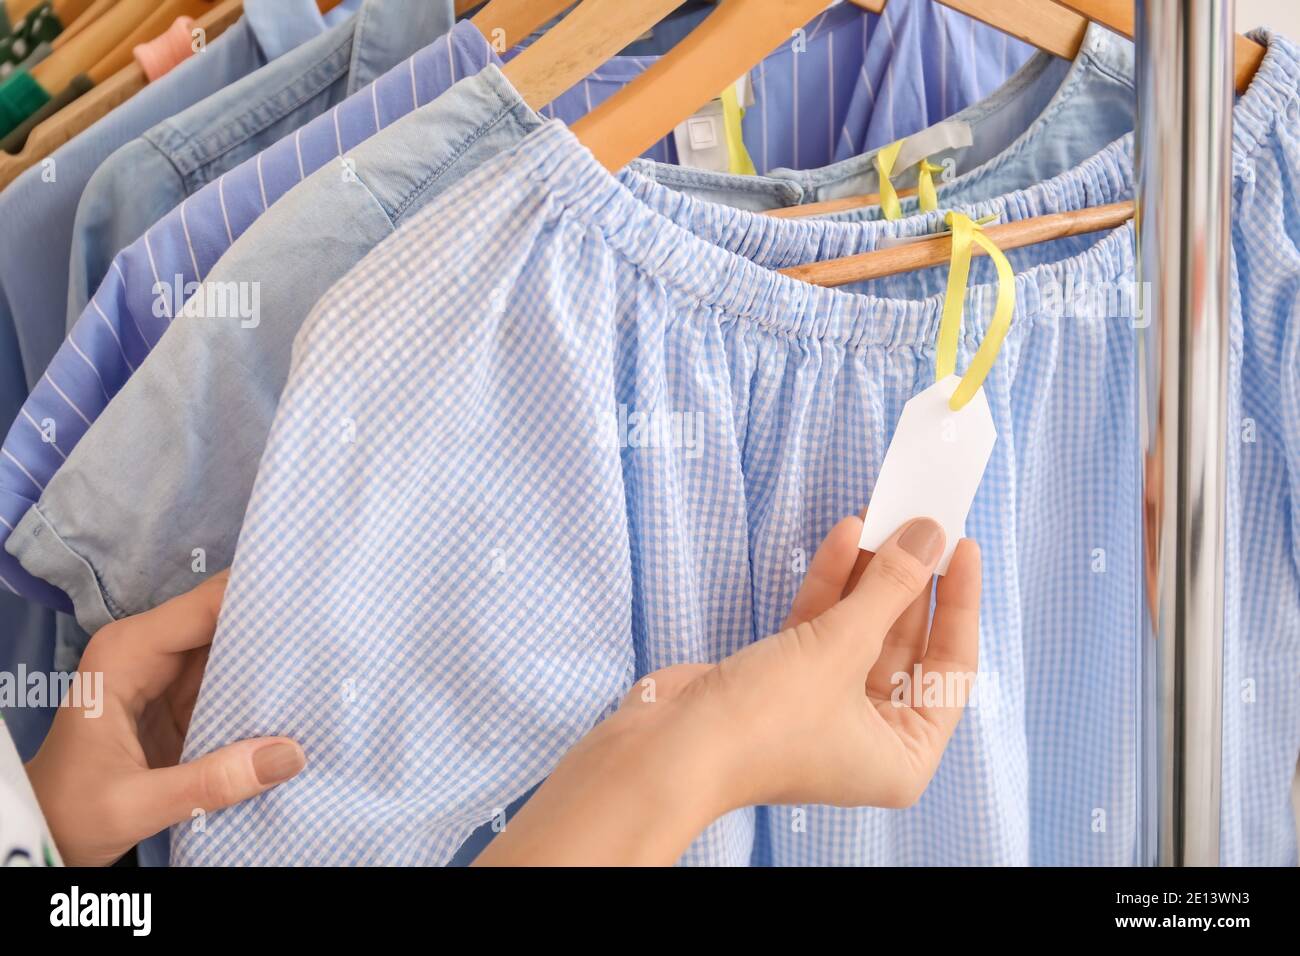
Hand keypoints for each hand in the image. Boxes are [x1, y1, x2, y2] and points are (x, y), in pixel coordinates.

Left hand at [25, 572, 305, 865]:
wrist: (45, 835)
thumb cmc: (73, 812)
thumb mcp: (136, 804)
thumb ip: (210, 782)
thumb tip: (291, 755)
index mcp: (127, 653)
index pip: (205, 606)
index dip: (259, 599)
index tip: (316, 605)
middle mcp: (147, 650)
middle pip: (223, 619)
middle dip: (275, 625)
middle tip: (335, 632)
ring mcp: (165, 675)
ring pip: (231, 649)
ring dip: (274, 657)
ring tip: (331, 659)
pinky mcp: (181, 702)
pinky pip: (230, 681)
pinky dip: (263, 688)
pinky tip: (303, 694)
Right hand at [477, 514, 980, 864]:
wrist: (671, 748)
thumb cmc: (765, 723)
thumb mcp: (842, 649)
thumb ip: (892, 587)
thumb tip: (930, 535)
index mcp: (902, 754)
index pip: (951, 667)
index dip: (959, 603)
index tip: (962, 546)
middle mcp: (869, 734)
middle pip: (906, 643)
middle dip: (911, 581)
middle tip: (922, 522)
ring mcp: (824, 705)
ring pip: (862, 628)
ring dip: (871, 574)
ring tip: (885, 516)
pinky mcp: (783, 679)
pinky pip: (822, 625)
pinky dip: (833, 584)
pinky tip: (846, 536)